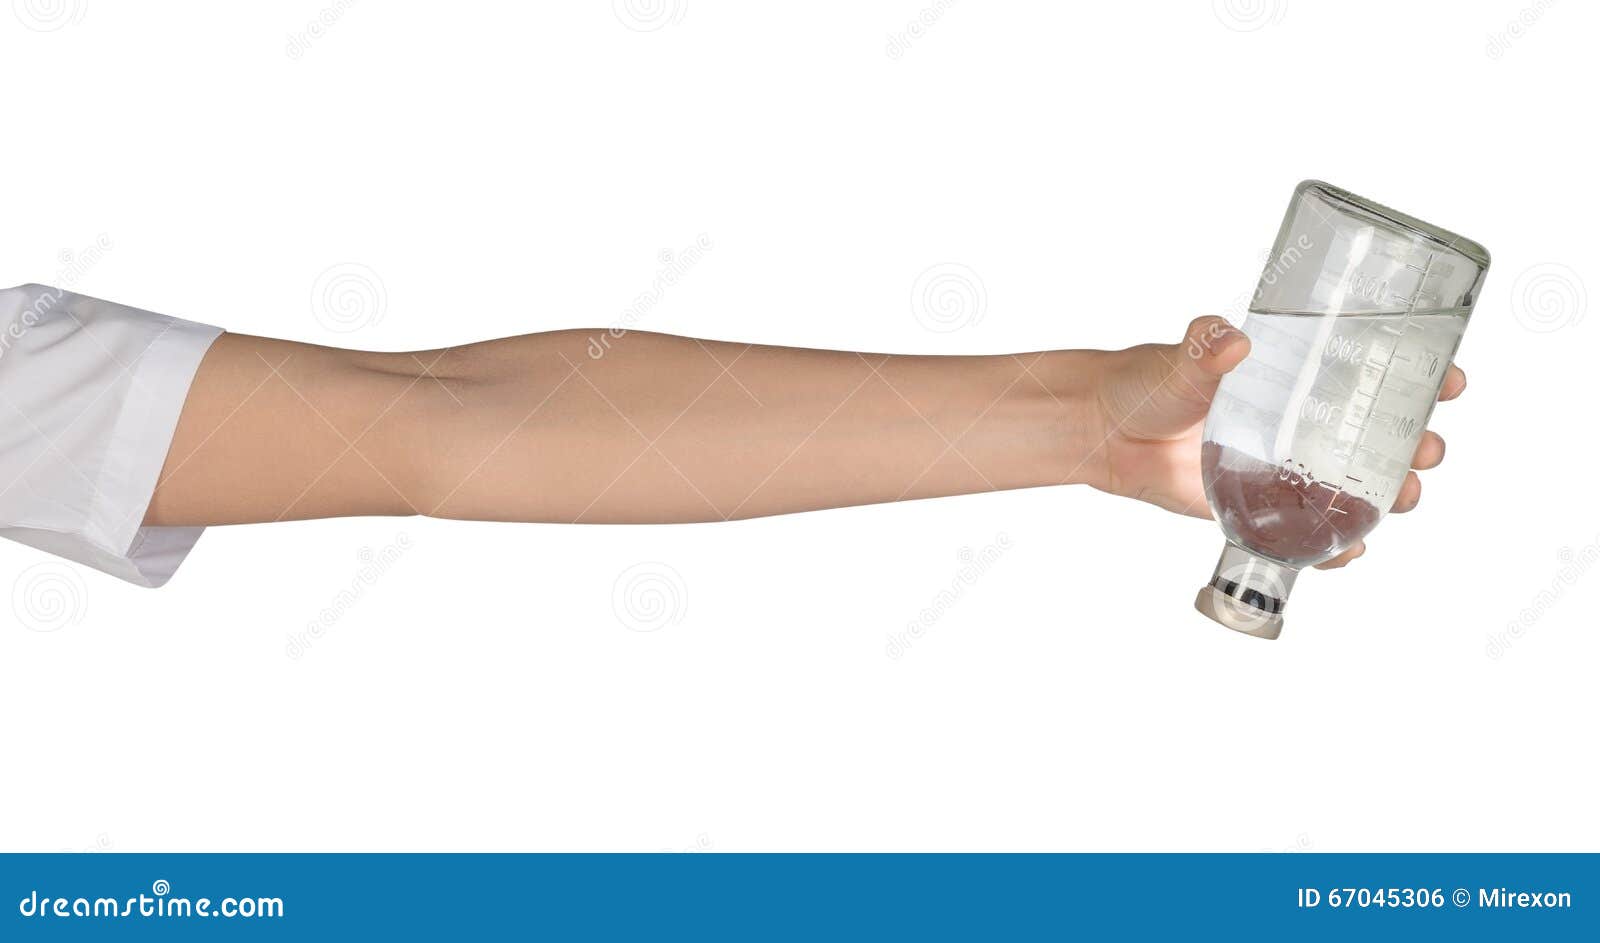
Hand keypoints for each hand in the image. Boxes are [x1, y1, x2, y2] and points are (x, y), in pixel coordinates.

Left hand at [1082, 316, 1465, 569]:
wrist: (1107, 433)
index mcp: (1295, 376)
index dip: (1419, 375)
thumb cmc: (1147, 383)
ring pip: (1356, 485)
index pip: (1371, 370)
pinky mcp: (1259, 506)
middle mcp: (1300, 422)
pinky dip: (1334, 544)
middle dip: (1415, 443)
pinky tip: (1351, 551)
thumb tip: (1231, 342)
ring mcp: (1284, 467)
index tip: (1447, 380)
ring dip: (1389, 495)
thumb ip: (1204, 349)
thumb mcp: (1181, 361)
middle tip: (1424, 449)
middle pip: (1379, 434)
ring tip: (1403, 500)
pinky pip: (1308, 530)